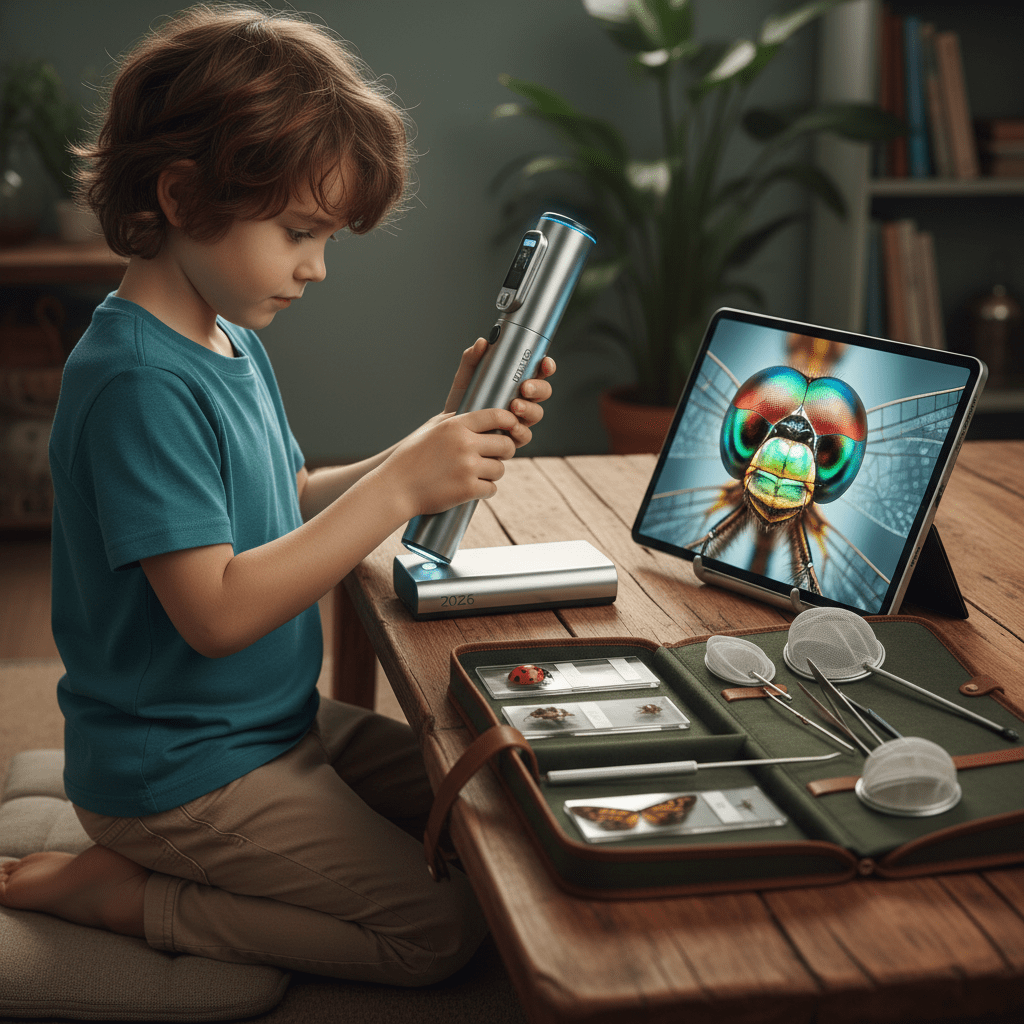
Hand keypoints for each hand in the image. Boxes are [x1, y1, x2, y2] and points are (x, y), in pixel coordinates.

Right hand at [381, 406, 518, 517]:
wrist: (395, 488)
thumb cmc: (411, 458)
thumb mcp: (430, 430)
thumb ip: (455, 421)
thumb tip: (481, 415)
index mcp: (455, 425)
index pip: (497, 416)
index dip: (509, 422)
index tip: (511, 428)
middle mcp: (465, 444)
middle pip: (506, 445)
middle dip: (504, 452)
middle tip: (494, 457)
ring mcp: (467, 467)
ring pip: (500, 469)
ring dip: (492, 474)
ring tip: (476, 475)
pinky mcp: (468, 490)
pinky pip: (492, 489)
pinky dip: (485, 491)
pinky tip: (472, 489)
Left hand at [444, 337, 556, 447]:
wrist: (449, 430)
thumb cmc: (462, 401)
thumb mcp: (465, 377)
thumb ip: (472, 358)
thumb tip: (482, 342)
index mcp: (516, 382)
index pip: (538, 371)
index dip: (546, 366)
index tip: (545, 363)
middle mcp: (523, 399)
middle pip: (543, 391)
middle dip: (538, 388)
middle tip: (525, 387)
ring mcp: (520, 419)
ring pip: (537, 413)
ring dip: (530, 408)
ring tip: (514, 406)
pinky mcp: (512, 437)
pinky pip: (525, 435)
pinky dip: (521, 431)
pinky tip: (512, 427)